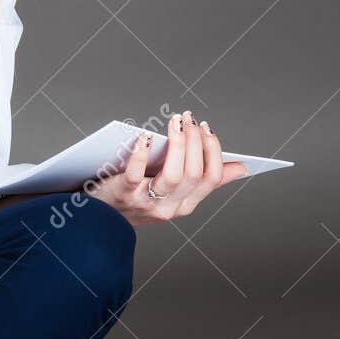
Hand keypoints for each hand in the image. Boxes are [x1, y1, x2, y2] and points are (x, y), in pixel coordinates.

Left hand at [87, 111, 246, 225]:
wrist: (98, 220)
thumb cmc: (137, 199)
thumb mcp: (173, 194)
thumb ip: (203, 179)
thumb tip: (241, 168)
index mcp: (186, 204)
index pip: (212, 179)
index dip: (214, 151)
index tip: (207, 127)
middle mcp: (170, 208)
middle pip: (194, 173)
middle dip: (195, 141)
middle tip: (189, 118)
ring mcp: (147, 203)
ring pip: (174, 175)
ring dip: (178, 144)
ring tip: (175, 122)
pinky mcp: (123, 196)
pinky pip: (135, 175)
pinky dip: (142, 153)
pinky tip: (146, 137)